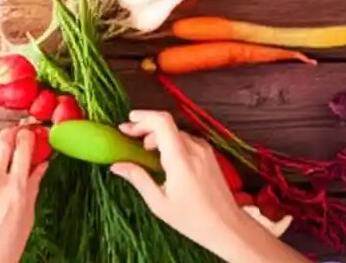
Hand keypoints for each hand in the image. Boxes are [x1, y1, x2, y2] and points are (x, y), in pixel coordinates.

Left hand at [0, 127, 48, 262]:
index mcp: (16, 190)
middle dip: (10, 134)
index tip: (29, 134)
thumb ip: (33, 185)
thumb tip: (41, 164)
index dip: (27, 136)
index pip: (23, 148)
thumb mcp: (27, 216)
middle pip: (1, 140)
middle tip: (13, 137)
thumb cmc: (6, 245)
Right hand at [110, 110, 306, 262]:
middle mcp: (195, 150)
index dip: (142, 118)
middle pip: (167, 125)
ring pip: (176, 132)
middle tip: (129, 136)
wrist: (228, 227)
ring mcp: (205, 151)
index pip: (162, 123)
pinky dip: (170, 141)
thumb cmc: (193, 220)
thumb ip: (138, 179)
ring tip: (144, 149)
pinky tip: (163, 156)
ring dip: (157, 135)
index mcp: (181, 161)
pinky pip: (186, 139)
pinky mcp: (209, 155)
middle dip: (145, 127)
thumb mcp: (159, 203)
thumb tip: (117, 166)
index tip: (127, 124)